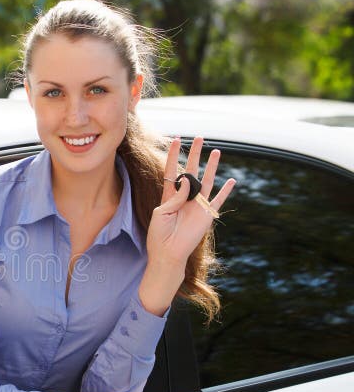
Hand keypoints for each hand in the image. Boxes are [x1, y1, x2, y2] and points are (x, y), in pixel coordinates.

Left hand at [147, 137, 235, 266]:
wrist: (168, 252)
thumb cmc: (159, 234)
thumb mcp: (161, 212)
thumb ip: (175, 196)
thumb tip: (187, 180)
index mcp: (170, 196)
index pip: (172, 171)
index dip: (173, 155)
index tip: (175, 140)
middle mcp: (185, 198)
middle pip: (191, 171)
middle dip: (194, 155)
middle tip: (198, 139)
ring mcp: (197, 205)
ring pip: (207, 181)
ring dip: (211, 167)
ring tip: (216, 151)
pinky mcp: (206, 215)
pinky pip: (218, 201)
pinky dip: (225, 191)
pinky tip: (231, 180)